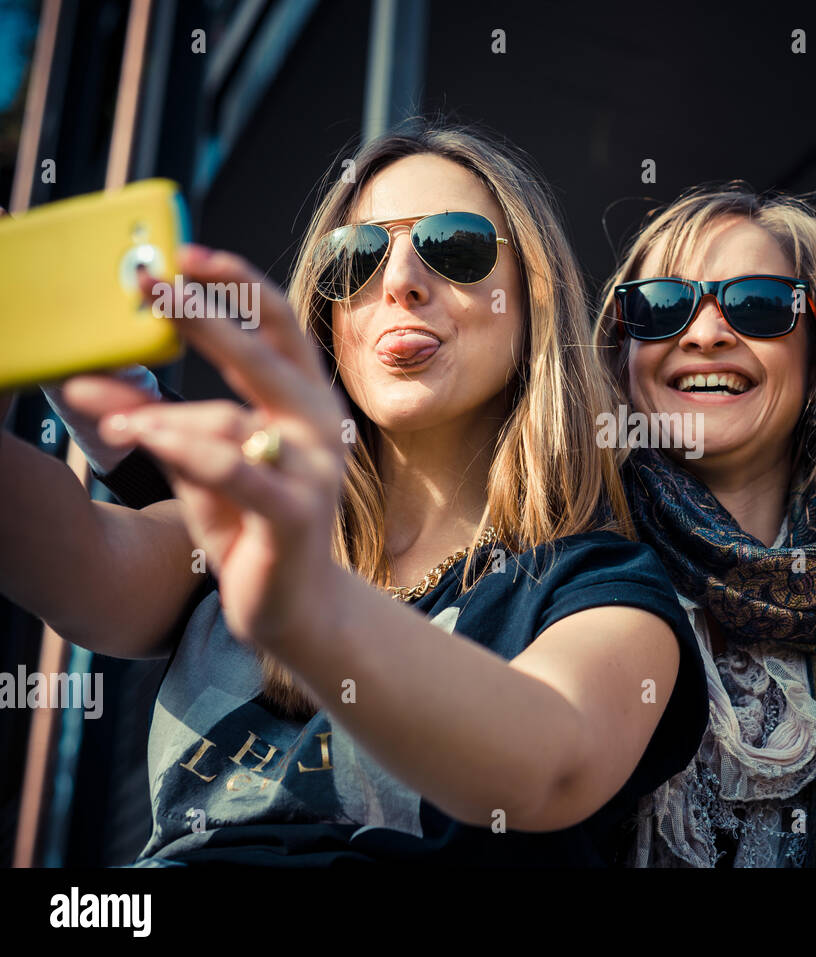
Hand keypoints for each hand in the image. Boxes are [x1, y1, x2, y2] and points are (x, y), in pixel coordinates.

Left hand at [71, 245, 348, 647]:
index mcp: (305, 402)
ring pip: (231, 419)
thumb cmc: (246, 524)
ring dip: (162, 414)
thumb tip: (84, 382)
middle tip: (151, 288)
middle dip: (207, 318)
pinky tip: (134, 432)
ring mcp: (315, 470)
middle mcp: (321, 426)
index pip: (278, 327)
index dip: (238, 285)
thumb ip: (155, 420)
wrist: (291, 605)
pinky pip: (232, 469)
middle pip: (266, 356)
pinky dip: (180, 447)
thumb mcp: (195, 462)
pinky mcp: (295, 514)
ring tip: (110, 414)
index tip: (187, 254)